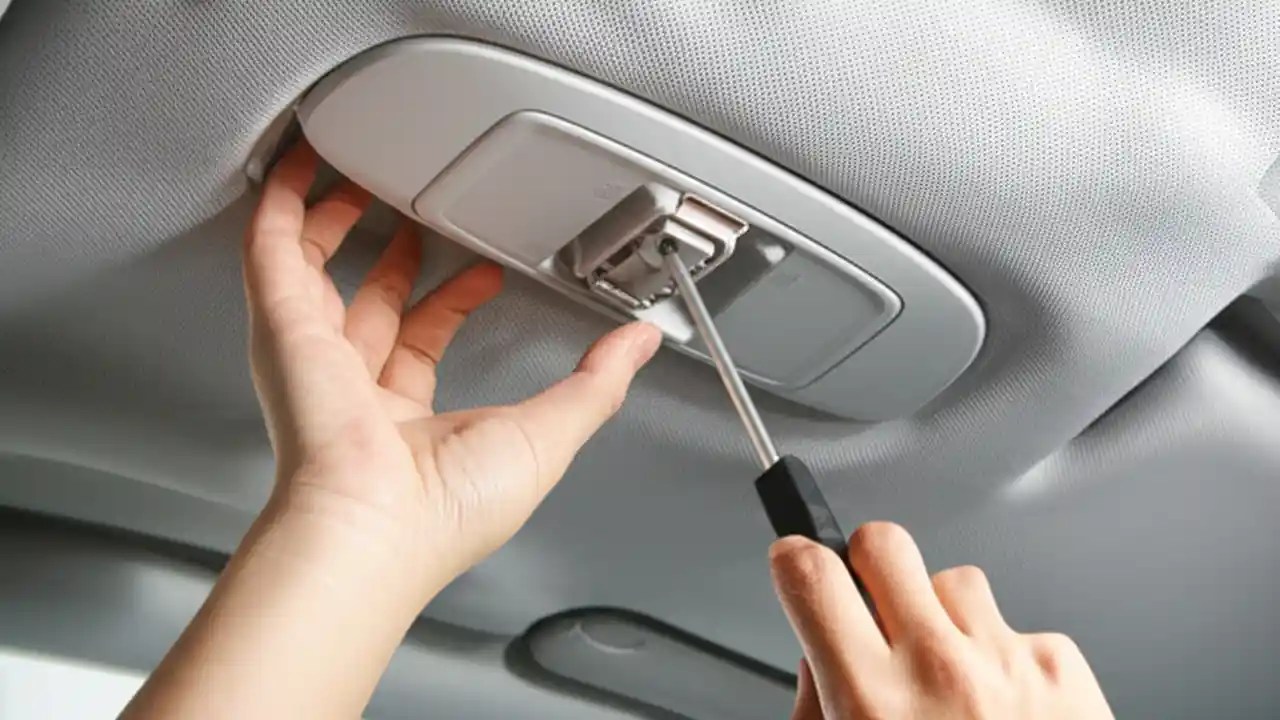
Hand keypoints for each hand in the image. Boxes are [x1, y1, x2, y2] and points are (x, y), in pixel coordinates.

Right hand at [243, 142, 661, 598]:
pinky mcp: (284, 325)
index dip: (455, 300)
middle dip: (393, 255)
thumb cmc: (444, 510)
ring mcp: (313, 354)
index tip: (483, 271)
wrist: (374, 525)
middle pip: (372, 302)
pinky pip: (273, 250)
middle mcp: (353, 387)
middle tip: (410, 211)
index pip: (427, 341)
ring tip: (353, 174)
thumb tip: (639, 345)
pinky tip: (300, 167)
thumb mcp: (548, 436)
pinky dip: (284, 204)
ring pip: (316, 271)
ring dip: (335, 221)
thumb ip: (596, 383)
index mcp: (405, 419)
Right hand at [770, 523, 1113, 718]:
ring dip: (943, 618)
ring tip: (952, 681)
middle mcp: (940, 671)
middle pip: (882, 543)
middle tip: (873, 606)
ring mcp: (1007, 662)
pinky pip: (1016, 627)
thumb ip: (819, 707)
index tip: (797, 567)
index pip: (810, 576)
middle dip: (868, 566)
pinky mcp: (1063, 667)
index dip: (794, 563)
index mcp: (871, 702)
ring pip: (955, 581)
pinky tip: (1003, 708)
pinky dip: (1003, 658)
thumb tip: (818, 651)